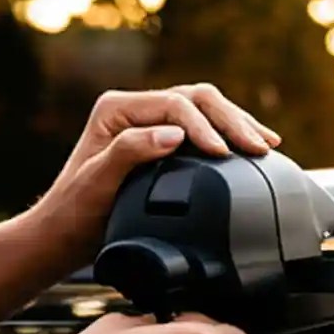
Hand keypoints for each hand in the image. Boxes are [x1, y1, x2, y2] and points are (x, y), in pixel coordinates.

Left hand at [30, 84, 281, 268]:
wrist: (66, 233)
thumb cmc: (77, 212)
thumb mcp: (98, 183)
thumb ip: (130, 151)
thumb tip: (174, 135)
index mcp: (117, 109)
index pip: (174, 105)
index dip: (205, 126)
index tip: (224, 153)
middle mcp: (135, 108)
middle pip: (197, 99)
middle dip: (232, 121)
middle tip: (258, 147)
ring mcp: (151, 121)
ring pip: (207, 108)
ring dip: (238, 124)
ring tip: (267, 144)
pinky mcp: (164, 139)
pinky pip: (206, 126)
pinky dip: (232, 135)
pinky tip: (254, 146)